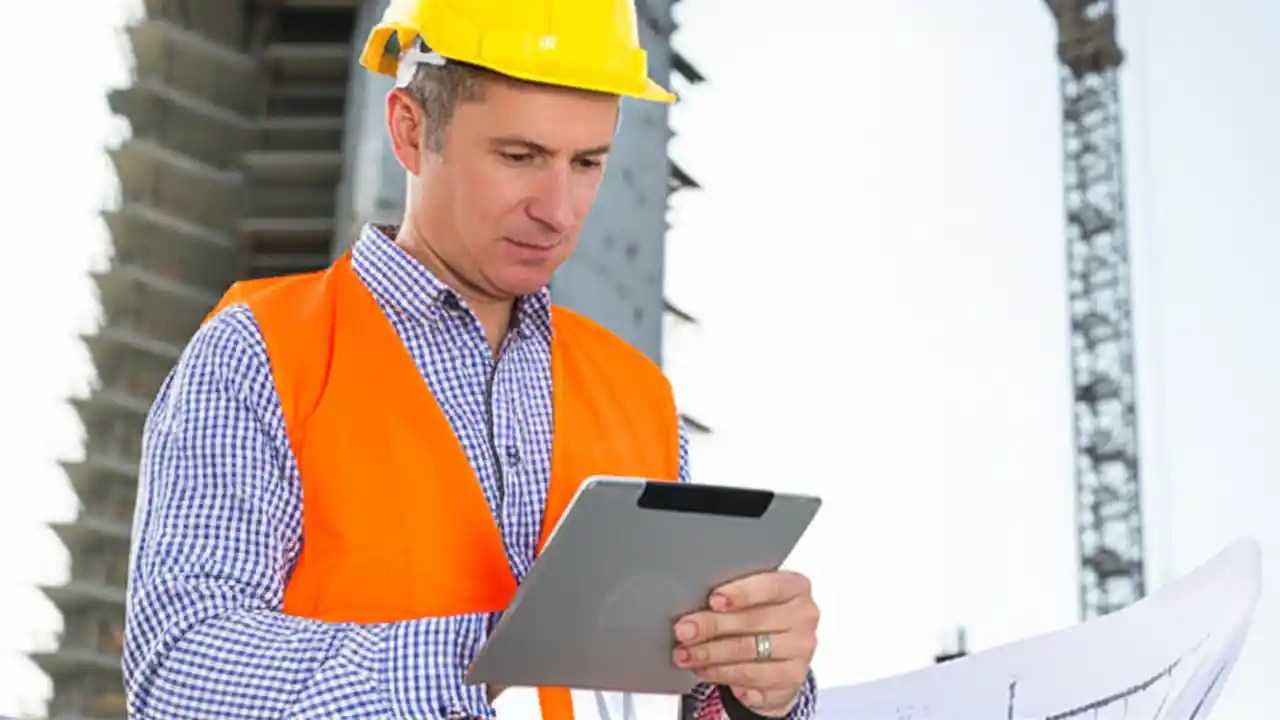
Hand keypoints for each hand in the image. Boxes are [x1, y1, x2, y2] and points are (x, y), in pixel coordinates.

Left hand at [672, 571, 818, 716]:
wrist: (779, 654)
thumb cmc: (760, 615)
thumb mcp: (751, 596)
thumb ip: (731, 593)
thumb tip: (693, 598)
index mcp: (796, 587)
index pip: (771, 586)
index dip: (741, 593)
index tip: (713, 599)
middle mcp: (804, 618)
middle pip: (753, 621)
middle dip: (712, 627)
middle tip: (684, 631)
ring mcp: (800, 651)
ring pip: (749, 654)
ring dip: (711, 655)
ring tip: (686, 654)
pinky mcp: (792, 680)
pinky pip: (751, 680)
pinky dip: (722, 676)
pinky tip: (705, 671)